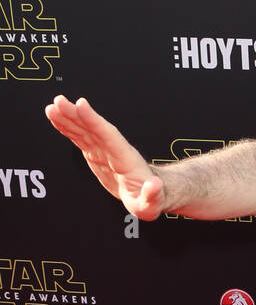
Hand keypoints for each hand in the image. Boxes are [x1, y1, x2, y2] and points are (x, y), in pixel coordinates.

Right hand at [44, 96, 164, 219]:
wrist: (149, 194)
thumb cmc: (152, 199)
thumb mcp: (153, 202)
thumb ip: (153, 194)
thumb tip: (154, 185)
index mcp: (126, 158)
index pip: (108, 135)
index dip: (94, 120)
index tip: (81, 105)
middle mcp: (114, 150)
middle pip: (93, 128)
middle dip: (76, 115)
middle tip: (58, 101)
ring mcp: (104, 151)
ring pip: (84, 131)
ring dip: (68, 119)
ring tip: (51, 108)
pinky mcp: (96, 155)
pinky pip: (80, 139)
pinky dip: (67, 129)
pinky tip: (56, 119)